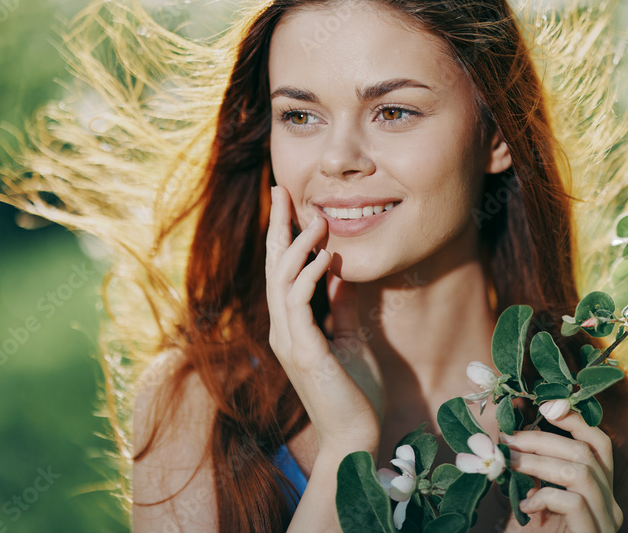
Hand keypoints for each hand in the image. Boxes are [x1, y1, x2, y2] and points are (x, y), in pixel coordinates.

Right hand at [266, 185, 383, 457]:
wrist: (354, 436)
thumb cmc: (354, 391)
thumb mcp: (349, 336)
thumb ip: (340, 305)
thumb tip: (340, 271)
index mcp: (293, 325)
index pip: (283, 270)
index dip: (284, 235)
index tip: (290, 202)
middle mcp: (284, 329)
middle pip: (273, 267)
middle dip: (278, 227)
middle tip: (281, 190)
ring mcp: (289, 341)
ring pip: (281, 281)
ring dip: (297, 247)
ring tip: (316, 220)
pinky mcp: (304, 353)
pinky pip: (298, 306)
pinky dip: (308, 277)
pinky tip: (324, 257)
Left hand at [502, 410, 622, 531]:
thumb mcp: (537, 499)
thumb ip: (533, 473)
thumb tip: (511, 437)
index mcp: (601, 490)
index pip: (599, 444)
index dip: (575, 420)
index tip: (545, 407)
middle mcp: (610, 504)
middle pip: (584, 452)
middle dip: (540, 440)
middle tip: (507, 440)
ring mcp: (606, 521)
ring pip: (579, 472)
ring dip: (538, 462)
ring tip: (510, 464)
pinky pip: (574, 503)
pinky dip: (544, 496)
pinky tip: (525, 505)